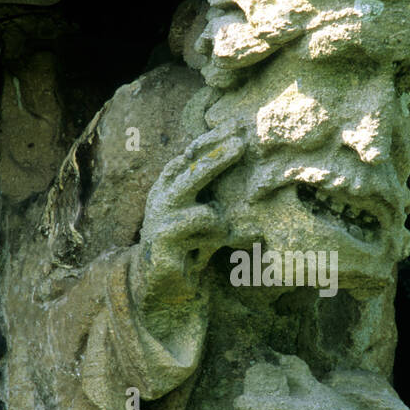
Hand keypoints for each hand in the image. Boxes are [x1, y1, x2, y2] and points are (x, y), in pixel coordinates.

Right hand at [135, 134, 243, 311]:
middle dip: (218, 154)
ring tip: (215, 234)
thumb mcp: (204, 215)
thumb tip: (250, 172)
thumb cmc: (188, 244)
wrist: (160, 283)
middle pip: (193, 167)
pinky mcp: (163, 239)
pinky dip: (213, 237)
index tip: (237, 126)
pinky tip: (202, 252)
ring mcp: (161, 216)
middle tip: (241, 142)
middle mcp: (163, 195)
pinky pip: (202, 228)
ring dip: (218, 222)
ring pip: (202, 204)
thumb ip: (216, 195)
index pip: (192, 154)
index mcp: (170, 184)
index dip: (213, 139)